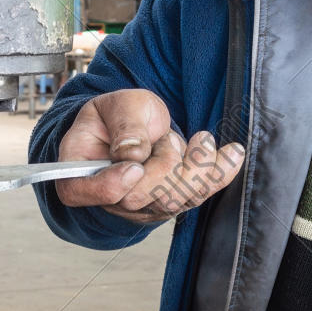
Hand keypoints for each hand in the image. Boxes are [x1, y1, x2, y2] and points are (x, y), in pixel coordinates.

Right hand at [55, 89, 245, 223]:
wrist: (138, 121)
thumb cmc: (119, 112)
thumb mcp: (119, 105)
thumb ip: (125, 126)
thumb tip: (131, 155)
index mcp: (79, 170)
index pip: (82, 192)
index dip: (110, 185)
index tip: (134, 166)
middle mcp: (108, 196)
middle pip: (136, 199)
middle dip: (164, 165)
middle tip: (167, 138)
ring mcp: (139, 205)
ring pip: (172, 200)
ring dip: (194, 165)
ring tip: (198, 139)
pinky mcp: (169, 203)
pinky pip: (197, 194)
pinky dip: (218, 172)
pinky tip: (233, 153)